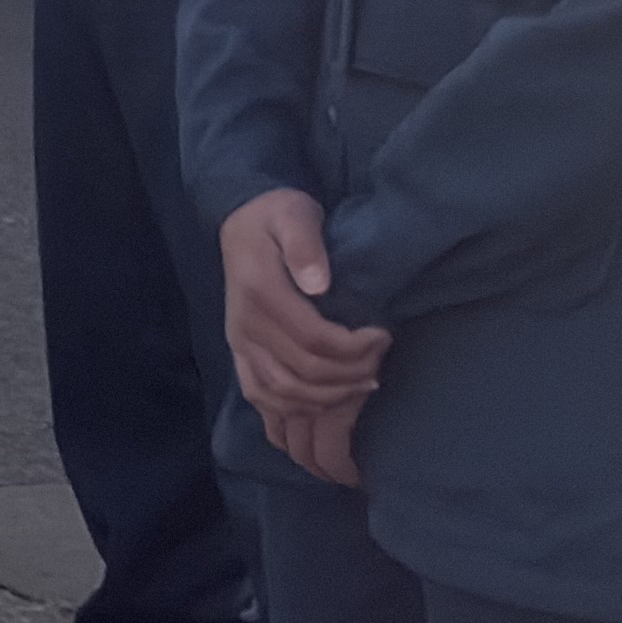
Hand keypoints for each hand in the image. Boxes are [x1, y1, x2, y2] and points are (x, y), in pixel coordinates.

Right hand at [221, 188, 390, 478]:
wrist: (241, 220)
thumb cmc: (277, 216)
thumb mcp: (294, 214)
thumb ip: (305, 244)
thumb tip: (318, 284)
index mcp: (260, 290)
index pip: (313, 339)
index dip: (355, 348)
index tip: (383, 335)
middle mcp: (244, 323)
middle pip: (304, 372)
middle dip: (350, 374)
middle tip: (379, 359)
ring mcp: (238, 340)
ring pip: (283, 392)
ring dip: (328, 397)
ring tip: (360, 382)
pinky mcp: (238, 350)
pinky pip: (259, 394)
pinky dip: (291, 408)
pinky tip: (323, 401)